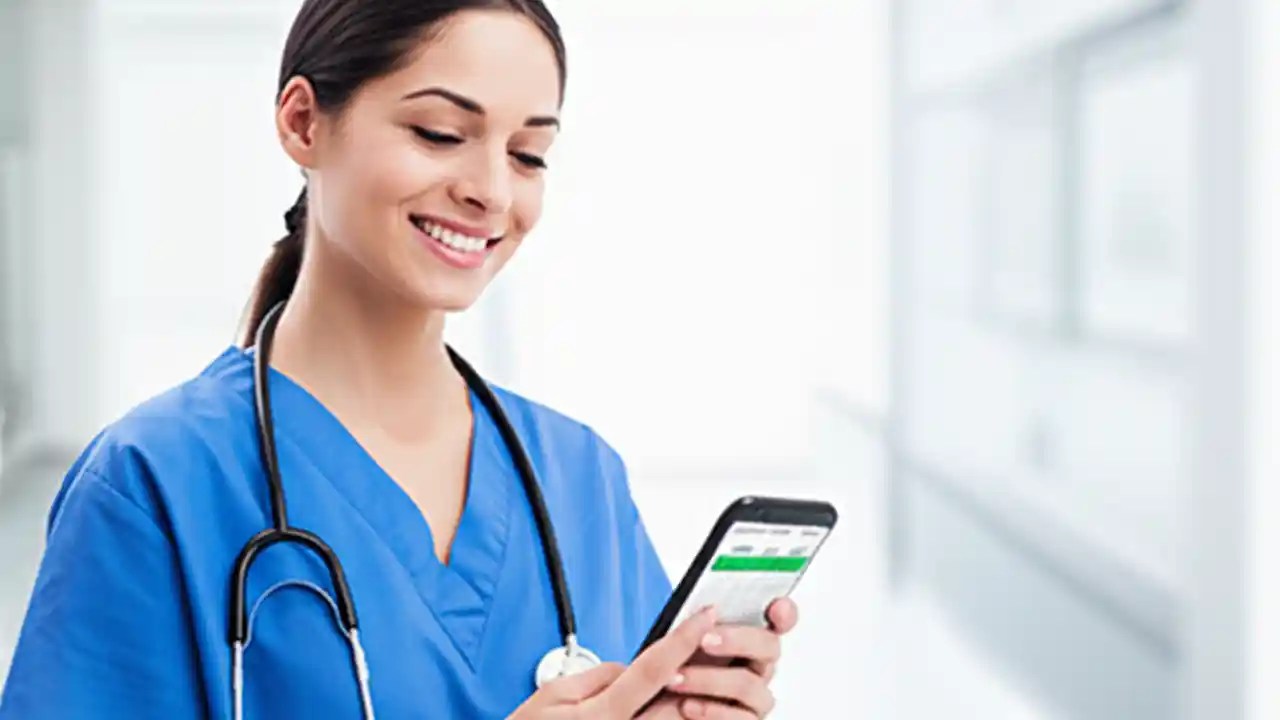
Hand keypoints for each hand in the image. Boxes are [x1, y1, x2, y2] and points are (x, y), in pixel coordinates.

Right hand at [507, 606, 719, 718]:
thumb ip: (598, 677)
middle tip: (720, 641)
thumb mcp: (552, 695)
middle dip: (700, 669)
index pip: (654, 668)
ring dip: (696, 698)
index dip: (684, 638)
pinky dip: (678, 715)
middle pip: (677, 699)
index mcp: (603, 714)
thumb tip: (632, 670)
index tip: (707, 615)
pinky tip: (683, 704)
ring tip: (708, 673)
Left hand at [647, 598, 799, 718]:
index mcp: (736, 637)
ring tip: (675, 679)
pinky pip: (744, 718)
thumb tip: (710, 612)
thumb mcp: (663, 651)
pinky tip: (688, 707)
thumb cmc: (654, 682)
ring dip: (710, 680)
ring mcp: (749, 697)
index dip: (784, 612)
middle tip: (705, 640)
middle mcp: (750, 665)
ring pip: (751, 685)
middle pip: (769, 646)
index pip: (774, 619)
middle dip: (738, 640)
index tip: (776, 607)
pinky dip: (713, 711)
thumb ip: (686, 632)